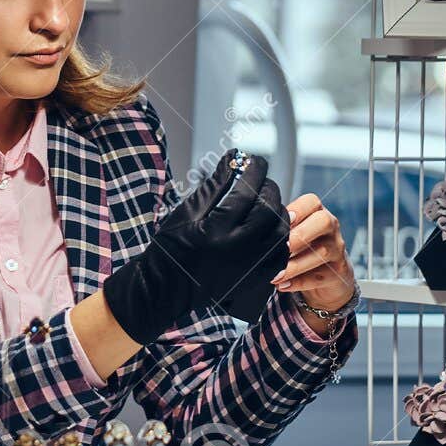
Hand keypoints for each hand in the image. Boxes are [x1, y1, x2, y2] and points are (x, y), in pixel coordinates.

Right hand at [100, 151, 288, 343]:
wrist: (165, 289)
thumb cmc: (170, 248)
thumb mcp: (187, 212)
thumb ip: (215, 185)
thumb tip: (234, 157)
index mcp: (216, 232)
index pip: (247, 193)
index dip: (254, 171)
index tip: (255, 160)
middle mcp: (237, 252)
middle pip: (269, 212)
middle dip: (269, 189)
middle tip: (259, 180)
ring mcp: (249, 269)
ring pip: (281, 233)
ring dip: (278, 211)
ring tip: (265, 201)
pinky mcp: (253, 280)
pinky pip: (280, 255)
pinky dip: (280, 236)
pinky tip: (269, 225)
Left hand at [271, 194, 355, 312]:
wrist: (330, 277)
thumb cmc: (303, 249)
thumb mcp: (295, 233)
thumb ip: (281, 228)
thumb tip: (255, 229)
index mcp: (318, 213)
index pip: (312, 202)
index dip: (297, 210)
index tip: (282, 220)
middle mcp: (332, 228)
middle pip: (324, 222)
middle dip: (299, 235)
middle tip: (280, 248)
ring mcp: (337, 251)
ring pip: (321, 252)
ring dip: (294, 265)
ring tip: (274, 274)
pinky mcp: (338, 273)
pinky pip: (319, 277)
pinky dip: (298, 282)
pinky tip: (282, 285)